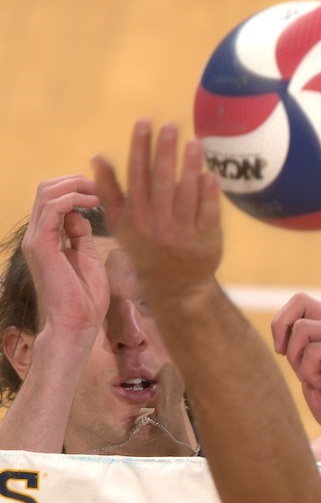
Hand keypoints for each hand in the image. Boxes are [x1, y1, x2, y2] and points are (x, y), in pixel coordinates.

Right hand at [20, 175, 108, 342]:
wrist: (78, 321)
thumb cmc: (86, 295)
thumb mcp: (87, 255)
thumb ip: (81, 233)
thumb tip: (79, 214)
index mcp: (48, 237)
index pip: (52, 197)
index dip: (76, 187)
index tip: (102, 191)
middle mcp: (38, 235)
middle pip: (46, 189)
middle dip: (74, 181)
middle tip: (100, 187)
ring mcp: (37, 239)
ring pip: (46, 193)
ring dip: (75, 186)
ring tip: (99, 193)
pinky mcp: (41, 245)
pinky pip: (51, 209)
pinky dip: (72, 199)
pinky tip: (93, 202)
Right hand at [90, 121, 221, 303]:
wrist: (174, 285)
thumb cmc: (145, 245)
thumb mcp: (120, 223)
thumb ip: (109, 190)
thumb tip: (97, 156)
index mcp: (135, 214)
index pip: (137, 175)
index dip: (140, 148)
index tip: (144, 123)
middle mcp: (156, 222)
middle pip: (161, 181)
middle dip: (164, 152)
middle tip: (171, 126)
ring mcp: (182, 231)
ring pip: (186, 194)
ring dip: (190, 167)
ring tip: (195, 142)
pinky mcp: (205, 240)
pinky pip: (207, 213)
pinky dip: (209, 194)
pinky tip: (210, 174)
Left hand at [271, 293, 320, 456]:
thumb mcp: (308, 370)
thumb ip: (299, 348)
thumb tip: (279, 329)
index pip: (300, 302)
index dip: (281, 323)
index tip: (282, 352)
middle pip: (300, 301)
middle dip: (283, 332)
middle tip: (291, 362)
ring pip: (302, 328)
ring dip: (297, 359)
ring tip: (313, 379)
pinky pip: (314, 350)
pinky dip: (309, 372)